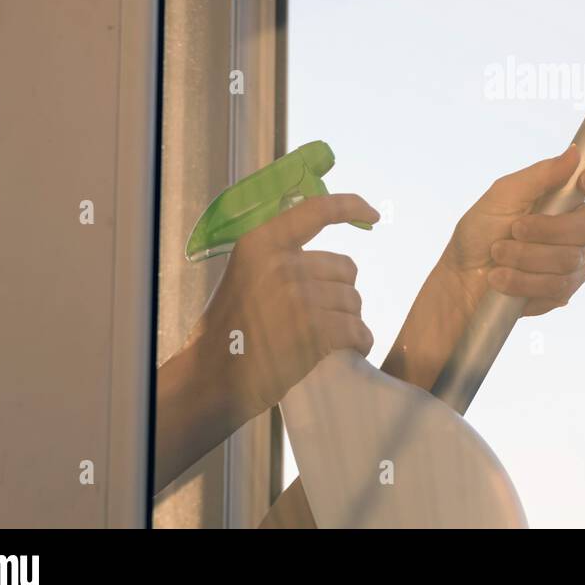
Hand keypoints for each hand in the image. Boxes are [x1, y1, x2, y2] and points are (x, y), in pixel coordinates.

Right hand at [155, 192, 377, 491]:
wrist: (211, 378)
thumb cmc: (229, 330)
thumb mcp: (245, 275)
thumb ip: (279, 258)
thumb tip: (325, 257)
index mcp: (261, 242)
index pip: (317, 209)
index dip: (351, 207)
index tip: (373, 215)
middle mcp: (281, 262)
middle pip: (345, 267)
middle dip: (341, 293)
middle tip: (321, 318)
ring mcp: (298, 295)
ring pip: (353, 301)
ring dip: (349, 321)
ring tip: (327, 339)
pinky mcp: (314, 328)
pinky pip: (357, 329)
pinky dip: (360, 342)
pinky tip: (350, 351)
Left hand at [441, 145, 584, 315]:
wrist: (462, 277)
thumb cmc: (481, 231)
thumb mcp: (504, 195)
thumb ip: (541, 175)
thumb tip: (575, 153)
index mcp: (567, 196)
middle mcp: (578, 226)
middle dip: (547, 231)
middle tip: (514, 230)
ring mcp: (575, 260)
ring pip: (570, 259)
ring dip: (525, 257)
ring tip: (498, 256)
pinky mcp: (565, 290)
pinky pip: (558, 286)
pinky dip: (522, 280)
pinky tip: (503, 278)